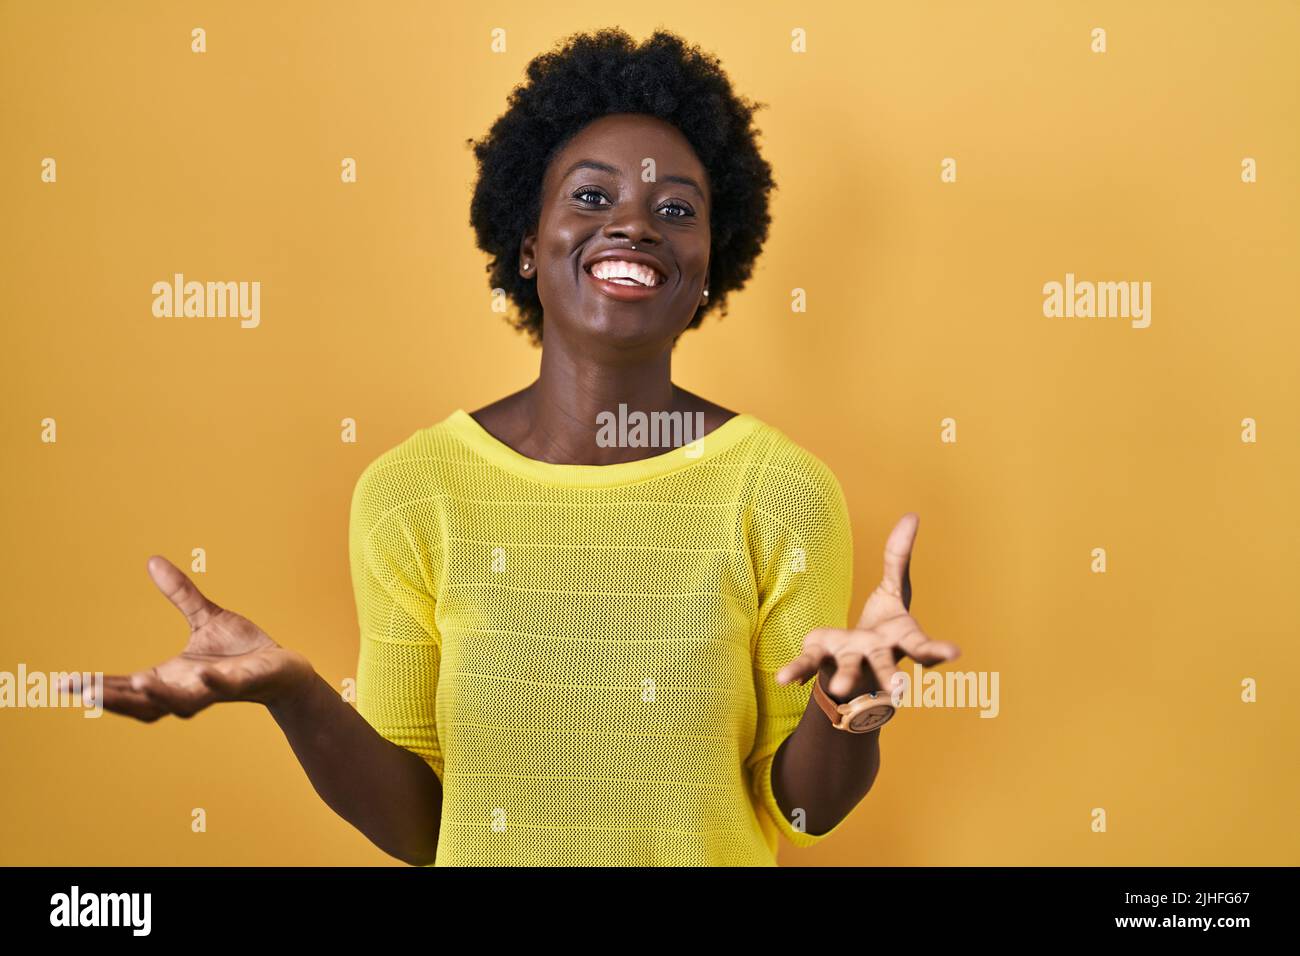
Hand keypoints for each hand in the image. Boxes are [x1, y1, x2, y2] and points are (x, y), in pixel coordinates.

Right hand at [74, 555, 314, 720]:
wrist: (283, 667)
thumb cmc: (242, 649)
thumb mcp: (206, 617)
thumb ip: (180, 594)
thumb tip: (153, 561)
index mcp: (172, 678)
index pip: (126, 687)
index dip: (97, 687)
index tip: (65, 683)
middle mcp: (187, 691)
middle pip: (142, 703)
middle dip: (112, 698)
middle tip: (80, 690)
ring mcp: (214, 691)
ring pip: (179, 703)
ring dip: (157, 695)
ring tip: (135, 682)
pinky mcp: (242, 684)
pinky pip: (225, 688)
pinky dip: (212, 684)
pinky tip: (202, 675)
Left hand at [775, 513, 959, 701]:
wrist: (861, 660)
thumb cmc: (884, 625)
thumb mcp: (894, 588)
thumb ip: (899, 556)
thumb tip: (913, 515)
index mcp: (900, 640)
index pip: (921, 646)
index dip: (937, 649)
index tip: (953, 652)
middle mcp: (877, 654)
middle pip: (884, 664)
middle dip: (890, 676)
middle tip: (897, 689)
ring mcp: (849, 658)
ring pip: (848, 668)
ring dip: (845, 678)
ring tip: (839, 689)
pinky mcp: (822, 656)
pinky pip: (808, 664)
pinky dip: (796, 670)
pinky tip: (782, 679)